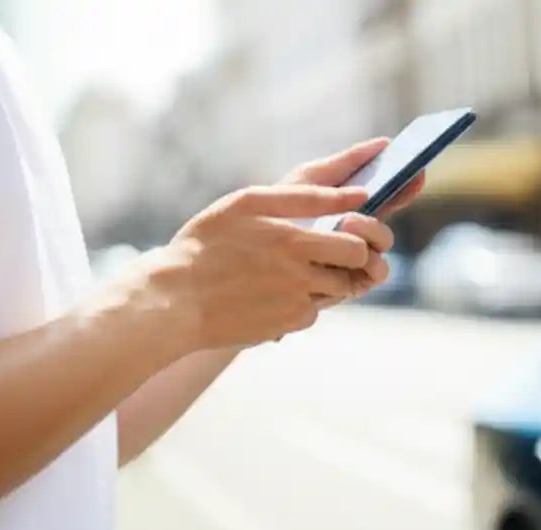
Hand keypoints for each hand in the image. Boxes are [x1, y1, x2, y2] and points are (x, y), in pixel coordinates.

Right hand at [140, 184, 372, 351]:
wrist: (174, 300)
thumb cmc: (208, 244)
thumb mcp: (246, 204)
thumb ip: (305, 197)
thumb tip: (359, 195)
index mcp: (291, 238)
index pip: (356, 234)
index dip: (365, 227)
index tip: (357, 219)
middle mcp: (299, 272)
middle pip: (358, 261)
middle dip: (354, 252)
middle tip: (331, 247)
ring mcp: (296, 301)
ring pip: (340, 286)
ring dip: (329, 276)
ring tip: (293, 267)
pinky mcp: (290, 323)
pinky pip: (314, 308)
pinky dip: (302, 299)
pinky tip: (273, 290)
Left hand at [280, 138, 426, 302]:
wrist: (249, 253)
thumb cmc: (277, 213)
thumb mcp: (308, 180)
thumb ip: (344, 163)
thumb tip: (384, 144)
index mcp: (353, 210)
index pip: (389, 196)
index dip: (406, 184)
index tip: (416, 171)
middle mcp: (358, 237)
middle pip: (392, 215)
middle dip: (390, 205)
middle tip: (369, 193)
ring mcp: (356, 262)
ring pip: (385, 245)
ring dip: (372, 231)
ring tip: (347, 222)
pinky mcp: (351, 285)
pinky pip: (377, 272)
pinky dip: (368, 261)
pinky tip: (344, 250)